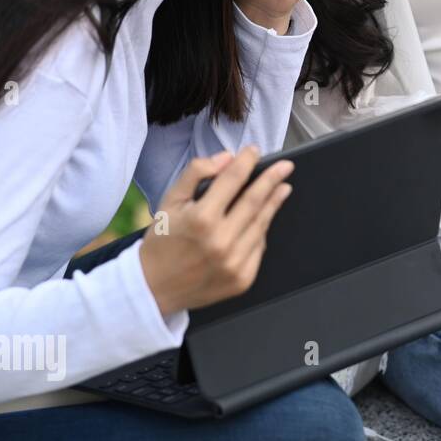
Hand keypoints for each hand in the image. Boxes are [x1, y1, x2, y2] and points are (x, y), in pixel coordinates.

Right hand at [139, 147, 294, 316]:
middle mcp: (221, 241)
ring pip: (261, 224)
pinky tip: (263, 218)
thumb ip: (196, 174)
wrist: (154, 289)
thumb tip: (226, 158)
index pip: (232, 180)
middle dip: (272, 179)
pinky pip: (259, 247)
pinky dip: (262, 230)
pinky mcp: (243, 279)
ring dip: (274, 203)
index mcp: (201, 219)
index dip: (247, 162)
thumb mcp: (169, 202)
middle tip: (286, 167)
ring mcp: (234, 262)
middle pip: (255, 201)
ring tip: (282, 188)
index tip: (255, 151)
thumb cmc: (162, 242)